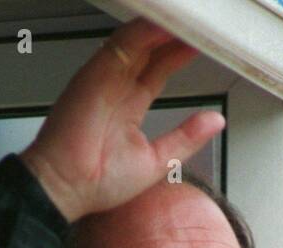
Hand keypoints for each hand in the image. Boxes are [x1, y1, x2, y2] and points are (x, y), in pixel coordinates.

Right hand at [18, 18, 224, 222]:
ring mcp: (104, 79)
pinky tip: (163, 28)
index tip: (202, 46)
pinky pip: (121, 45)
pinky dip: (143, 33)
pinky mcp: (94, 75)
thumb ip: (187, 137)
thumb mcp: (159, 161)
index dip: (177, 56)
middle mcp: (115, 89)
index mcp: (128, 108)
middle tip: (199, 26)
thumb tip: (215, 121)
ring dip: (161, 30)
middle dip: (172, 37)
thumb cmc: (99, 183)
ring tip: (187, 21)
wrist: (66, 190)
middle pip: (148, 51)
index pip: (157, 71)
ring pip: (136, 42)